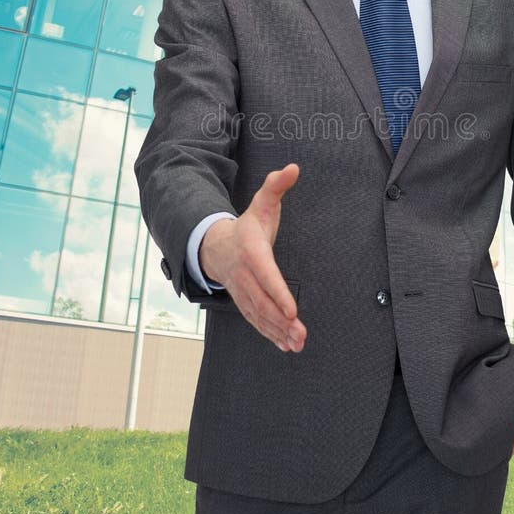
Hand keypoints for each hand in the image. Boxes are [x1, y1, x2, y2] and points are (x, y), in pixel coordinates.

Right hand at [199, 163, 306, 353]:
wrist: (214, 246)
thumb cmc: (246, 226)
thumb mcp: (261, 204)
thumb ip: (276, 187)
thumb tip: (292, 168)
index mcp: (251, 251)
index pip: (266, 275)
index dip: (278, 293)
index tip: (291, 310)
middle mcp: (244, 275)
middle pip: (262, 301)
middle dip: (280, 320)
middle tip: (300, 333)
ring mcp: (242, 291)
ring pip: (258, 315)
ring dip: (277, 332)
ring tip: (296, 344)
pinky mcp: (244, 302)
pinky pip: (256, 321)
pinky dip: (270, 334)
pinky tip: (286, 345)